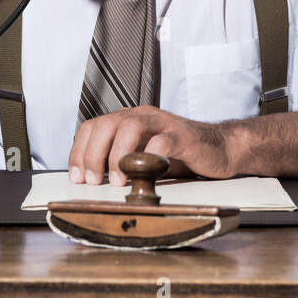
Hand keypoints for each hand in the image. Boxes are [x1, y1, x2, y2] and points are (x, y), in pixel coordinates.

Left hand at [68, 106, 238, 185]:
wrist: (220, 149)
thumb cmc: (180, 155)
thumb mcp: (143, 157)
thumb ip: (119, 162)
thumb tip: (90, 179)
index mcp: (129, 120)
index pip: (93, 127)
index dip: (79, 151)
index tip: (77, 177)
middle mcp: (144, 117)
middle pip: (107, 124)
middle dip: (93, 154)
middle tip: (93, 181)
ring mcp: (164, 124)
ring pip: (131, 126)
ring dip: (118, 155)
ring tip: (118, 180)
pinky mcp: (184, 136)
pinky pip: (163, 140)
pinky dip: (151, 156)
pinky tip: (147, 172)